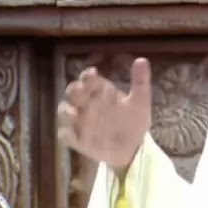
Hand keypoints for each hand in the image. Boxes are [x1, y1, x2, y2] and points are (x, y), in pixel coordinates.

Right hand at [57, 58, 152, 173]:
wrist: (133, 148)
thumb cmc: (134, 121)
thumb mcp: (140, 102)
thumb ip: (140, 82)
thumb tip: (142, 60)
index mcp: (101, 91)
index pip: (89, 79)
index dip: (88, 76)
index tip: (92, 74)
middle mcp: (88, 103)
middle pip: (73, 92)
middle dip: (75, 91)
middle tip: (81, 91)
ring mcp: (80, 121)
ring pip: (64, 111)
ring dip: (68, 111)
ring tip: (75, 113)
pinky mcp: (77, 139)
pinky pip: (65, 135)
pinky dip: (67, 133)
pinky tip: (75, 134)